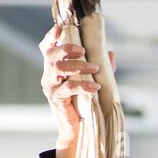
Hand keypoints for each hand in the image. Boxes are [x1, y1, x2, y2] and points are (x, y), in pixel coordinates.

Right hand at [39, 24, 114, 157]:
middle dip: (67, 48)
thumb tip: (110, 53)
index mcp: (55, 67)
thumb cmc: (84, 102)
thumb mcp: (93, 80)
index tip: (60, 28)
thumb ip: (101, 67)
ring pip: (58, 68)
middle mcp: (49, 74)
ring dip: (78, 66)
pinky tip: (95, 87)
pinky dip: (82, 85)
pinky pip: (67, 88)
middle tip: (83, 51)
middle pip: (51, 54)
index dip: (51, 36)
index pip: (47, 47)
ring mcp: (50, 87)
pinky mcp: (56, 99)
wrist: (78, 129)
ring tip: (95, 68)